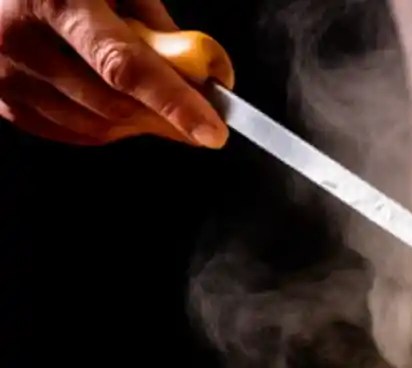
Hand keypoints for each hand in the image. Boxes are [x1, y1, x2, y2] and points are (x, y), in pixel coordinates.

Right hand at [0, 0, 225, 145]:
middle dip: (168, 119)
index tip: (212, 131)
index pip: (124, 67)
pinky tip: (122, 107)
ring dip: (140, 124)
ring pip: (94, 127)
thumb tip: (201, 73)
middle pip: (113, 105)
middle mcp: (21, 41)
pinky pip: (69, 132)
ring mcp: (4, 75)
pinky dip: (108, 128)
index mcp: (55, 2)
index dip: (174, 103)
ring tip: (158, 103)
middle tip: (204, 119)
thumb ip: (155, 22)